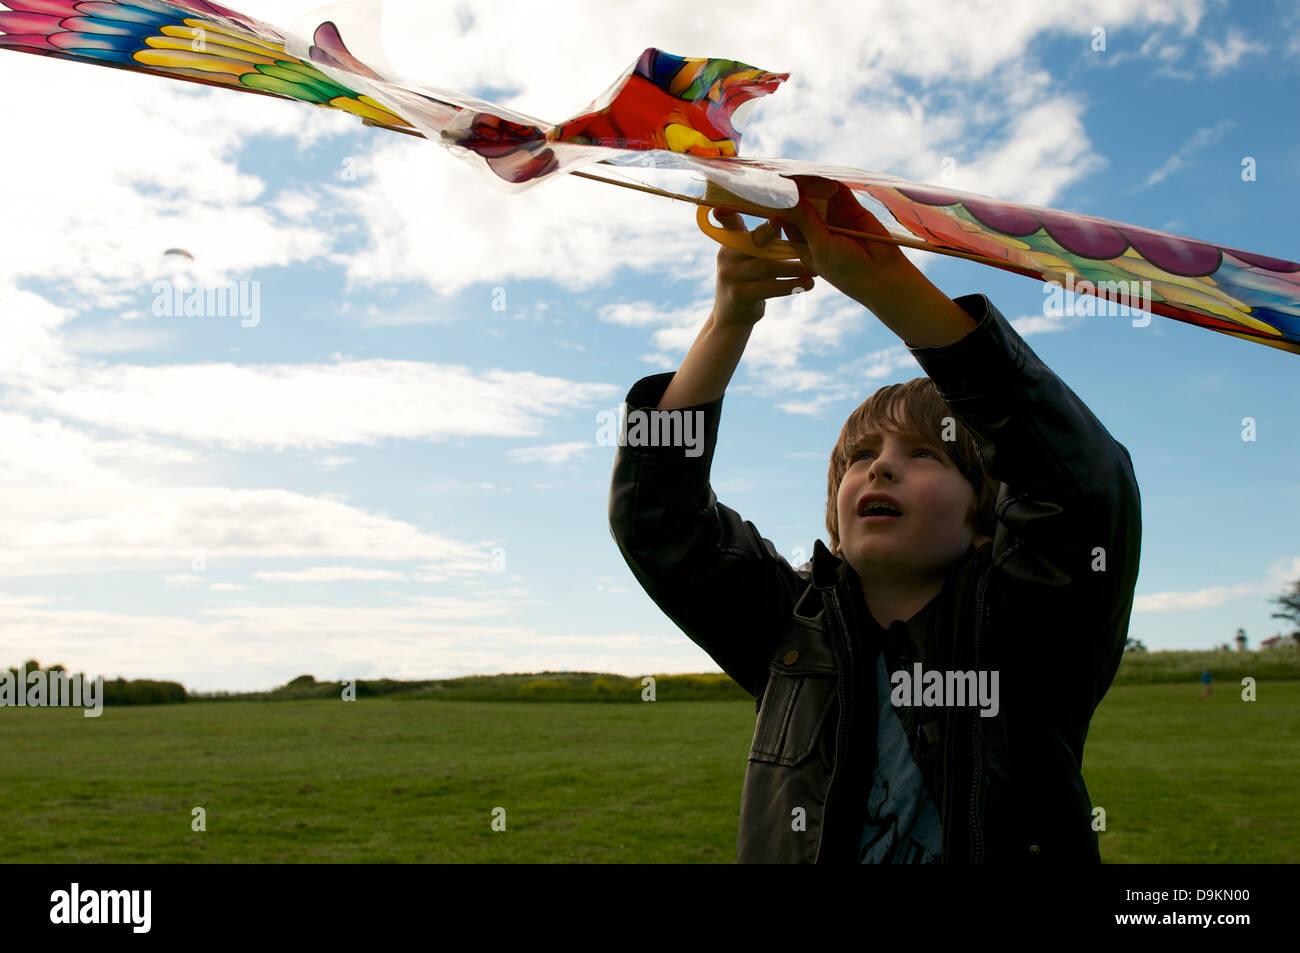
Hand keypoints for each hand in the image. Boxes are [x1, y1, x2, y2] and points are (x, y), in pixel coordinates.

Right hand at [710, 208, 816, 327]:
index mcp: (730, 242)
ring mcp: (730, 276)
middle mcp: (727, 256)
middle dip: (773, 234)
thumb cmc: (748, 279)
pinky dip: (791, 286)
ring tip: (814, 269)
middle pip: (754, 242)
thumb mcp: (746, 257)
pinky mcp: (739, 295)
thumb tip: (789, 218)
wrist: (732, 316)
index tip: (734, 205)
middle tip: (799, 230)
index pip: (731, 223)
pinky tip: (808, 285)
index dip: (730, 214)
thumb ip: (758, 240)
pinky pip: (770, 288)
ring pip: (767, 267)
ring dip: (794, 268)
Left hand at [782, 177, 976, 346]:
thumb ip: (805, 221)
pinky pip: (837, 191)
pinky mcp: (850, 208)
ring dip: (809, 184)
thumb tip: (787, 199)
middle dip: (791, 191)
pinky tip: (818, 173)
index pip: (785, 220)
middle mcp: (816, 228)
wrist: (881, 273)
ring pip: (817, 195)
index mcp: (802, 243)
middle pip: (800, 204)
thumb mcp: (819, 245)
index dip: (777, 206)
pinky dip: (829, 181)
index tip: (765, 191)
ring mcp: (833, 217)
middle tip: (777, 174)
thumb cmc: (844, 268)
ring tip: (796, 171)